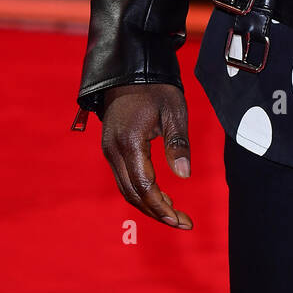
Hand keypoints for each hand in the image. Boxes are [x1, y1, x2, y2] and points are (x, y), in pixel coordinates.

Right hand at [101, 84, 192, 229]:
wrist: (129, 70)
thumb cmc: (156, 89)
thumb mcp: (174, 112)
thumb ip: (178, 144)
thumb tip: (184, 176)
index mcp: (130, 143)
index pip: (145, 186)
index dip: (162, 207)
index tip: (181, 220)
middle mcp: (114, 151)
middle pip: (133, 194)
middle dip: (157, 212)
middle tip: (181, 222)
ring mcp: (109, 150)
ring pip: (126, 189)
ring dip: (148, 205)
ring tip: (173, 213)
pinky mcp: (110, 148)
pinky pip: (123, 178)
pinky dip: (140, 191)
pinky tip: (159, 195)